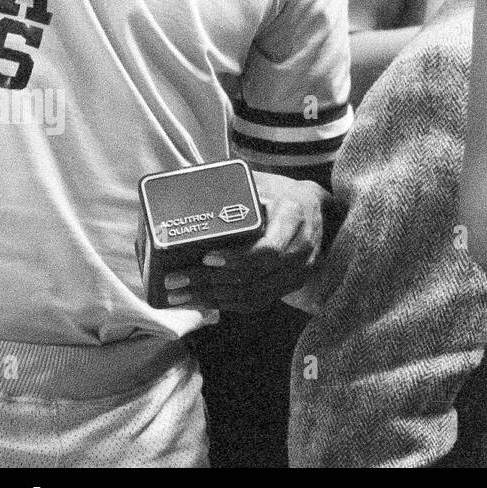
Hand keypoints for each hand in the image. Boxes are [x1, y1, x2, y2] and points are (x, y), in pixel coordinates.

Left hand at [163, 171, 330, 313]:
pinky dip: (228, 304)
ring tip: (178, 296)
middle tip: (174, 281)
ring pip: (254, 295)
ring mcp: (299, 270)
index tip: (205, 257)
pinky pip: (258, 302)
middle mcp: (301, 247)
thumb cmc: (278, 192)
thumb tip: (187, 188)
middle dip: (209, 282)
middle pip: (254, 277)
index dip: (235, 259)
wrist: (312, 207)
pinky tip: (202, 301)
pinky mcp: (292, 284)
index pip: (267, 249)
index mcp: (293, 216)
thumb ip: (233, 188)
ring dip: (212, 299)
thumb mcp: (261, 183)